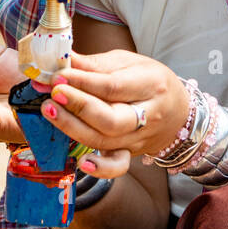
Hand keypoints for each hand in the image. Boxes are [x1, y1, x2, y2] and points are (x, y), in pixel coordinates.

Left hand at [44, 49, 191, 178]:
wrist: (178, 110)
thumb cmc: (149, 80)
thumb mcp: (128, 62)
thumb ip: (94, 64)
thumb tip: (60, 59)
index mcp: (151, 85)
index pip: (113, 86)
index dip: (83, 82)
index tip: (58, 75)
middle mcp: (148, 115)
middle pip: (111, 118)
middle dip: (79, 106)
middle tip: (54, 93)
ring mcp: (139, 138)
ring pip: (105, 141)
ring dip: (73, 128)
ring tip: (49, 111)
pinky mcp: (130, 153)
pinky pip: (118, 166)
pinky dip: (100, 168)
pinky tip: (82, 162)